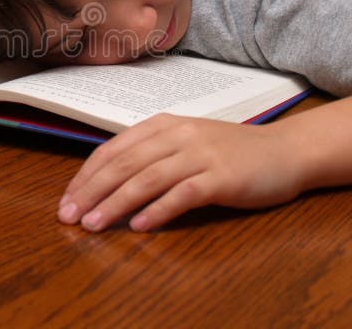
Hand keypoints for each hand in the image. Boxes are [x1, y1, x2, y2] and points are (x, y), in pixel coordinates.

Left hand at [57, 113, 304, 231]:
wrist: (284, 151)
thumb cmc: (229, 151)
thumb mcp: (185, 141)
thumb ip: (150, 154)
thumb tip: (106, 181)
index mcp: (163, 124)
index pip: (113, 149)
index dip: (86, 175)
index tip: (67, 199)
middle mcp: (178, 135)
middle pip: (124, 165)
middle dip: (91, 191)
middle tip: (69, 216)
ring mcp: (200, 154)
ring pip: (147, 179)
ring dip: (115, 204)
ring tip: (94, 225)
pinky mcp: (221, 177)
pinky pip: (182, 194)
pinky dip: (158, 211)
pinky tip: (139, 227)